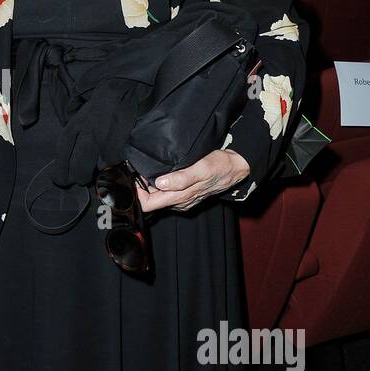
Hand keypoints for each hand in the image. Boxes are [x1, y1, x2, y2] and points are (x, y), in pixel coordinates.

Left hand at [135, 149, 249, 213]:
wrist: (236, 166)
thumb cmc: (219, 166)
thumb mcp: (201, 169)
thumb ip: (181, 178)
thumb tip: (159, 183)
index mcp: (180, 198)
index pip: (148, 204)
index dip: (137, 193)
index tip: (132, 177)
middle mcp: (179, 202)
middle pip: (150, 201)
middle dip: (140, 187)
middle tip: (136, 169)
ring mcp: (183, 199)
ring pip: (158, 196)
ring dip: (149, 185)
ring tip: (146, 168)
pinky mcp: (186, 193)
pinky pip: (167, 192)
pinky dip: (159, 184)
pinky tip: (160, 172)